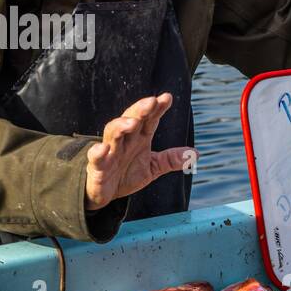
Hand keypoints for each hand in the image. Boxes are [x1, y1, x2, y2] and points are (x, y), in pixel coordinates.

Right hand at [85, 93, 194, 210]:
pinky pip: (96, 158)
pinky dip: (97, 152)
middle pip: (131, 119)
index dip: (157, 108)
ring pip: (112, 133)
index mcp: (139, 138)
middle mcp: (124, 141)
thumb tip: (195, 154)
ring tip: (131, 123)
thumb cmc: (126, 174)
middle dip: (140, 110)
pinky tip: (102, 148)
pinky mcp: (97, 167)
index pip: (149, 120)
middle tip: (151, 101)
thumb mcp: (152, 167)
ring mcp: (110, 152)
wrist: (103, 193)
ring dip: (121, 126)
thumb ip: (170, 159)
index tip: (167, 97)